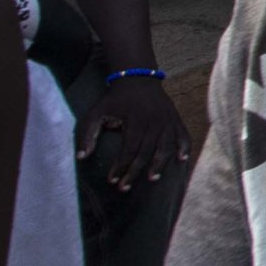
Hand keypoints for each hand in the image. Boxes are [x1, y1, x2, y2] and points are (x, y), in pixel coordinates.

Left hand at [79, 75, 187, 189]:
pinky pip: (183, 135)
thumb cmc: (115, 99)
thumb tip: (81, 157)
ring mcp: (167, 120)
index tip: (112, 180)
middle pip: (146, 152)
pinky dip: (184, 147)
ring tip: (152, 178)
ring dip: (160, 164)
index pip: (129, 150)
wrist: (137, 78)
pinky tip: (182, 160)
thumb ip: (88, 134)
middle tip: (124, 188)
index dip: (121, 166)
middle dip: (134, 172)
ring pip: (166, 147)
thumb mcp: (97, 112)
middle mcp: (154, 122)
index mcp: (136, 120)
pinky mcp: (175, 118)